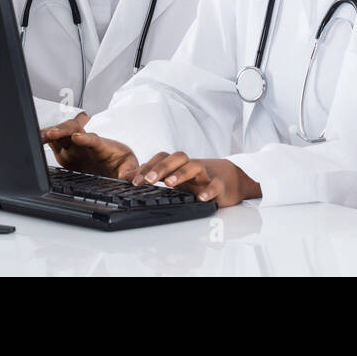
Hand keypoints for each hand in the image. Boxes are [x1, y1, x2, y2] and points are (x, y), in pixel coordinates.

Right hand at [40, 112, 137, 179]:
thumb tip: (128, 177)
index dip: (85, 137)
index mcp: (102, 146)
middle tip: (52, 133)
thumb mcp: (129, 166)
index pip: (94, 139)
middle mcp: (85, 143)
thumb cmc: (120, 161)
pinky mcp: (64, 151)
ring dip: (50, 132)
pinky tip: (35, 141)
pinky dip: (43, 139)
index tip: (77, 137)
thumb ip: (129, 171)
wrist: (114, 164)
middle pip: (73, 129)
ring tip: (39, 136)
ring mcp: (73, 146)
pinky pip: (52, 142)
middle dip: (63, 129)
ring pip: (60, 133)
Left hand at [132, 152, 259, 205]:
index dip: (147, 166)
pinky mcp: (220, 185)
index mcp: (179, 165)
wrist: (230, 179)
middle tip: (148, 180)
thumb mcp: (175, 178)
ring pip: (194, 166)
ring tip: (170, 184)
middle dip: (161, 168)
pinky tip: (201, 197)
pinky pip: (215, 185)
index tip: (133, 180)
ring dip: (181, 173)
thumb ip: (152, 176)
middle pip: (177, 158)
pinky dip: (209, 190)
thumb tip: (126, 176)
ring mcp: (206, 175)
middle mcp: (191, 166)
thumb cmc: (198, 179)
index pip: (162, 158)